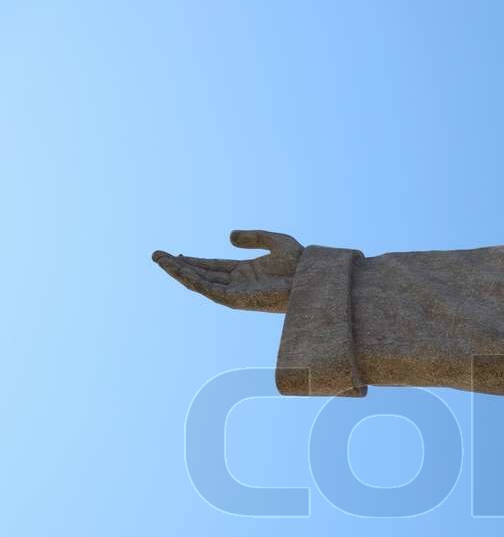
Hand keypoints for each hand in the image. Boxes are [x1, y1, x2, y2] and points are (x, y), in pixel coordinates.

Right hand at [153, 230, 302, 311]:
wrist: (313, 277)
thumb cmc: (301, 263)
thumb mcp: (276, 241)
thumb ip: (253, 237)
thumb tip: (228, 237)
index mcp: (245, 272)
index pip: (212, 267)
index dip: (192, 261)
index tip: (174, 254)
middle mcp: (238, 283)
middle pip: (201, 275)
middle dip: (178, 266)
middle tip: (156, 255)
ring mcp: (237, 292)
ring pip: (201, 283)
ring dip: (179, 273)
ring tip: (160, 261)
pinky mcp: (239, 300)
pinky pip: (211, 291)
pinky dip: (194, 282)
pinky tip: (180, 271)